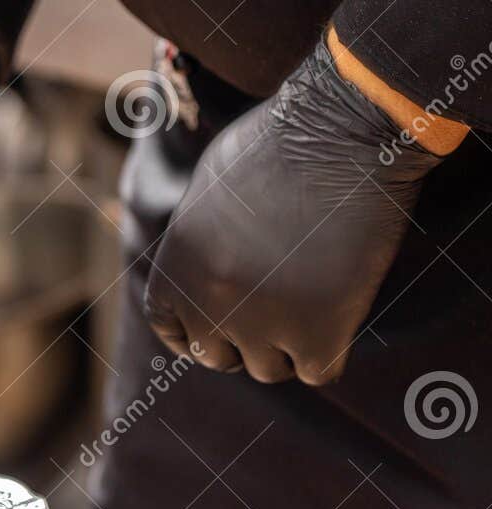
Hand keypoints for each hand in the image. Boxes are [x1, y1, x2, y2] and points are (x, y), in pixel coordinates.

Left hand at [143, 40, 445, 384]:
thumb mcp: (207, 187)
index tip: (219, 330)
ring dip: (289, 347)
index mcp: (175, 270)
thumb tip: (196, 275)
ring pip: (269, 369)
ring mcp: (261, 323)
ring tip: (313, 304)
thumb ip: (194, 243)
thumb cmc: (278, 143)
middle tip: (276, 314)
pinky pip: (319, 372)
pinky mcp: (318, 332)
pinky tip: (340, 319)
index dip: (194, 335)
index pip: (171, 329)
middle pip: (218, 357)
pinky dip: (330, 354)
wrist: (343, 130)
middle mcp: (208, 304)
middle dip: (244, 341)